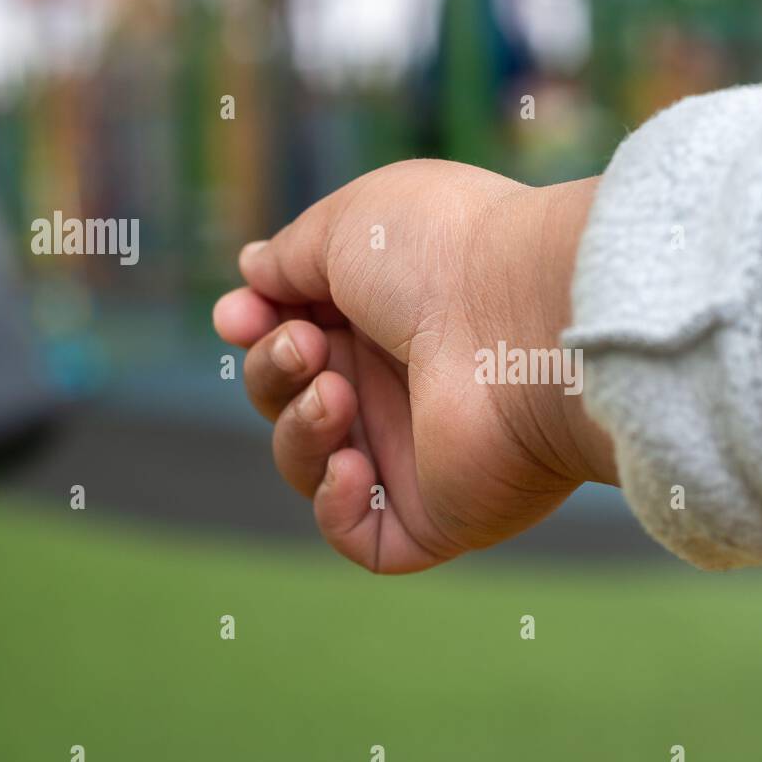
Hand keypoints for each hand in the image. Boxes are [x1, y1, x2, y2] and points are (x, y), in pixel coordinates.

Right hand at [213, 160, 615, 572]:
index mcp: (385, 313)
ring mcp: (419, 453)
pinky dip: (334, 505)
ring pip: (309, 464)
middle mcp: (402, 383)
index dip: (256, 328)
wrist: (523, 326)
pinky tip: (351, 463)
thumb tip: (254, 272)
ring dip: (298, 428)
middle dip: (274, 370)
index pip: (296, 334)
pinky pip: (359, 536)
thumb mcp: (347, 226)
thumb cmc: (442, 257)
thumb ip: (292, 256)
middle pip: (291, 397)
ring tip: (336, 394)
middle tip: (307, 346)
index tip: (238, 315)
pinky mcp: (438, 516)